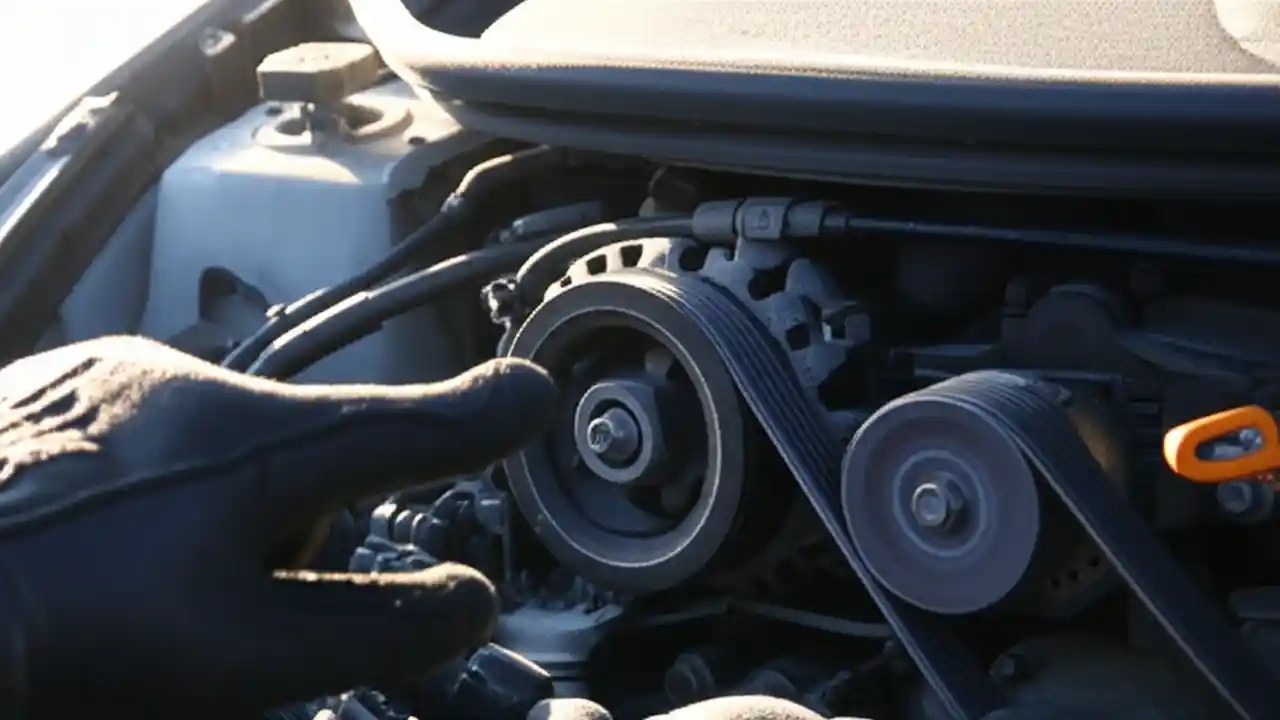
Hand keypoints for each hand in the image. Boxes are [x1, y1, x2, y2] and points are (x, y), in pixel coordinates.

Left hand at [0, 336, 554, 717]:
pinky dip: (146, 506)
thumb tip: (463, 602)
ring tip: (127, 599)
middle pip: (297, 466)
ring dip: (213, 525)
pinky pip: (141, 451)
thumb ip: (372, 629)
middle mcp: (176, 390)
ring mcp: (99, 387)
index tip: (533, 394)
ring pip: (215, 460)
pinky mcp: (41, 403)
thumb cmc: (59, 642)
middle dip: (293, 537)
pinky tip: (87, 563)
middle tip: (221, 618)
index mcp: (242, 445)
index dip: (482, 416)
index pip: (399, 429)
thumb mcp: (239, 661)